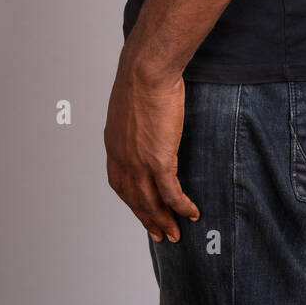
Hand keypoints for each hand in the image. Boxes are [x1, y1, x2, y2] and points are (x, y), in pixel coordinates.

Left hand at [104, 55, 200, 241]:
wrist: (146, 70)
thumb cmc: (142, 77)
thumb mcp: (131, 102)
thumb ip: (136, 119)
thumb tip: (147, 117)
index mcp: (114, 145)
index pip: (119, 183)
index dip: (131, 201)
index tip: (141, 211)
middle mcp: (122, 159)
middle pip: (134, 199)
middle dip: (148, 219)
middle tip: (160, 234)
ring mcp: (139, 162)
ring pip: (151, 202)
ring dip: (164, 221)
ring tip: (176, 234)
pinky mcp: (159, 160)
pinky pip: (171, 193)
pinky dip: (181, 207)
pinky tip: (192, 213)